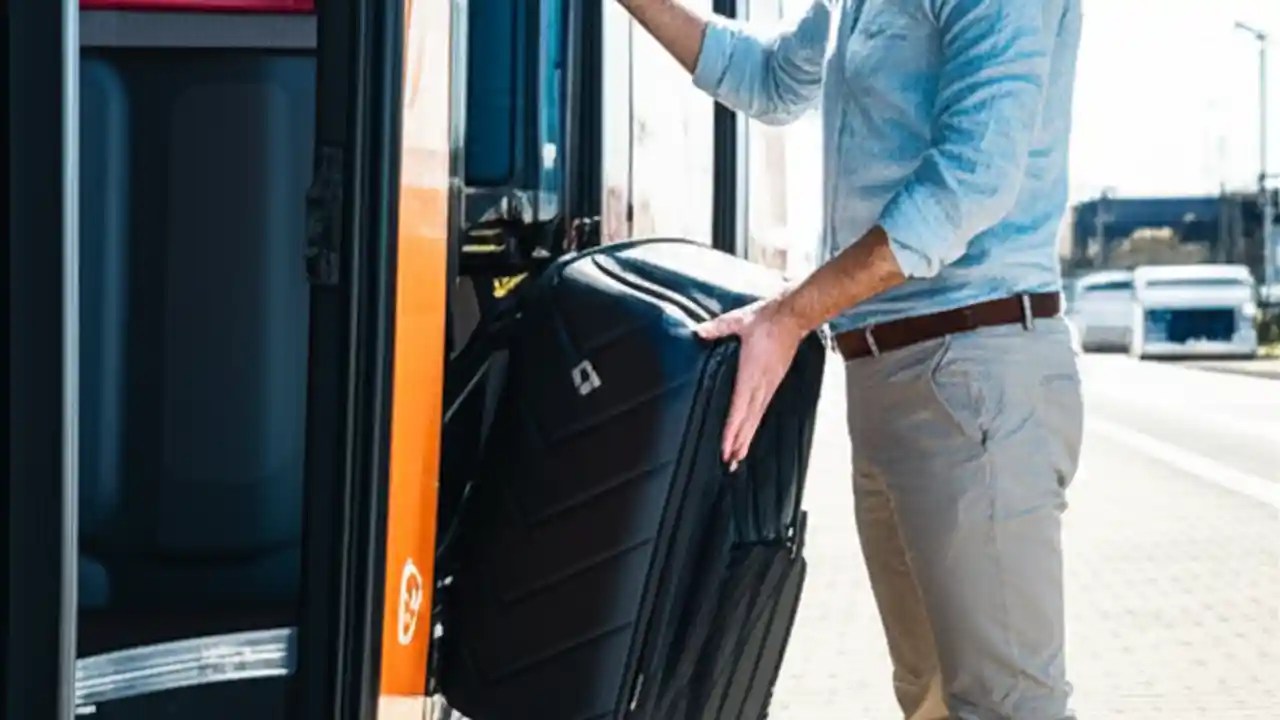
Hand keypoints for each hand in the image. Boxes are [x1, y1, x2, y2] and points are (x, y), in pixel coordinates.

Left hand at [694, 295, 806, 470]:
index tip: (726, 448)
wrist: (793, 316)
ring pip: (756, 417)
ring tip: (739, 457)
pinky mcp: (773, 381)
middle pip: (749, 420)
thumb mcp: (738, 320)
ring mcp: (769, 384)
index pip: (739, 408)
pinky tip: (750, 431)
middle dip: (739, 443)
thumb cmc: (766, 318)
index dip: (732, 430)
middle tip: (730, 464)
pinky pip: (762, 408)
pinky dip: (754, 423)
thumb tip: (698, 332)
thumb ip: (718, 328)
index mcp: (751, 373)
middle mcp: (761, 384)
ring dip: (747, 438)